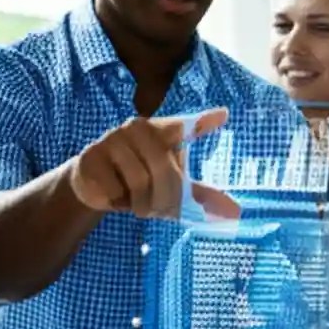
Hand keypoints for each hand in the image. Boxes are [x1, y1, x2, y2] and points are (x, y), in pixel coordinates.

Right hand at [69, 107, 239, 218]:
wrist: (94, 186)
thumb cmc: (140, 181)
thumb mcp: (171, 189)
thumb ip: (200, 196)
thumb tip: (236, 212)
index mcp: (162, 131)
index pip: (185, 126)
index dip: (204, 121)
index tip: (224, 115)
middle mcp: (138, 128)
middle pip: (163, 170)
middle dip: (163, 198)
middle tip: (156, 210)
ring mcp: (112, 139)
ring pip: (138, 181)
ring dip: (140, 203)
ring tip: (136, 203)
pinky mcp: (91, 156)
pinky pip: (114, 188)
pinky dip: (117, 201)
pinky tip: (113, 194)